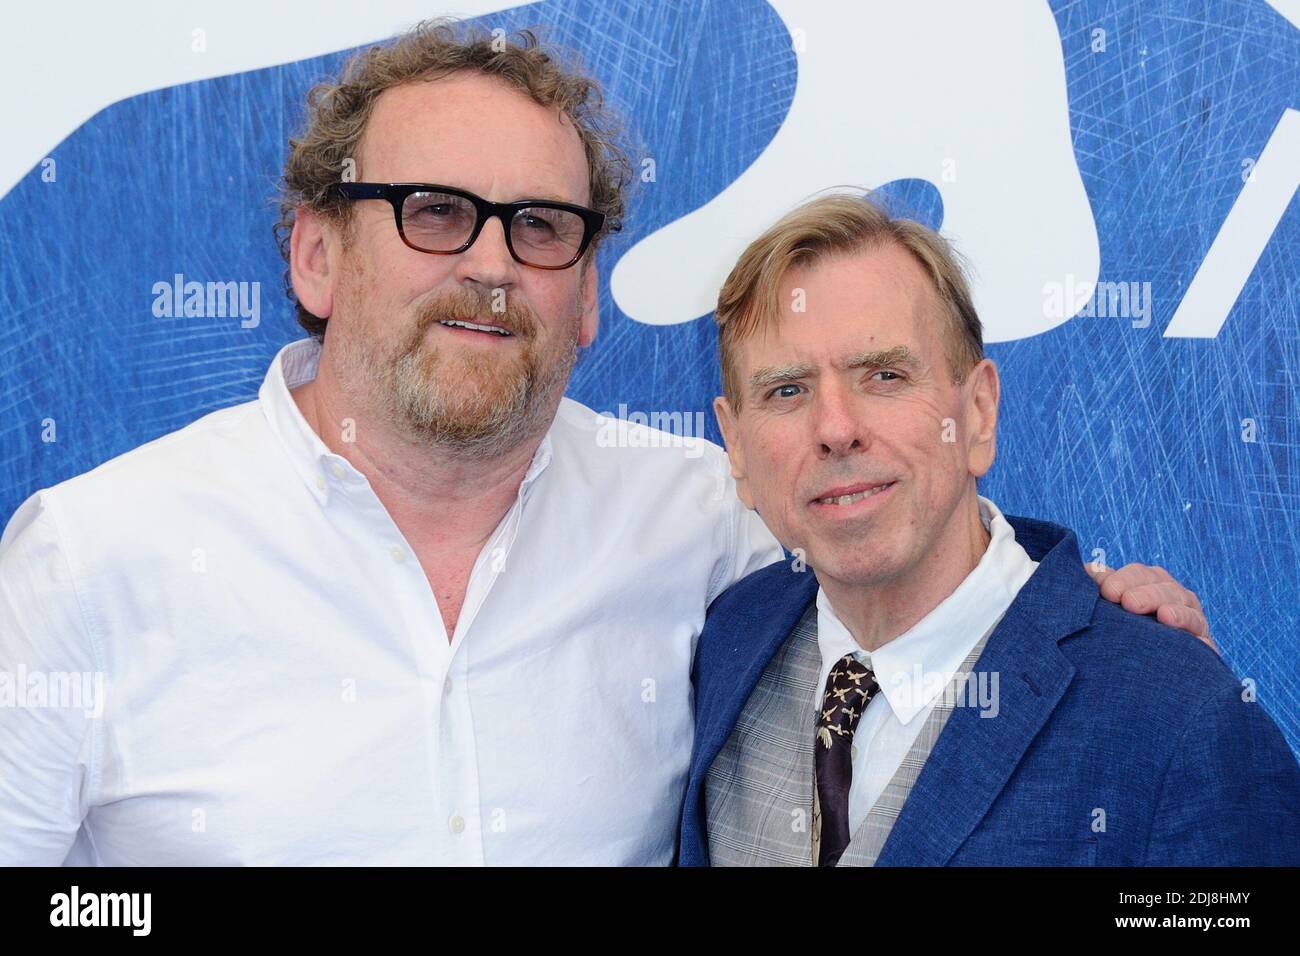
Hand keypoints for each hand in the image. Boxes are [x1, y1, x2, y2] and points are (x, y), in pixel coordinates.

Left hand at [1085, 562, 1216, 653]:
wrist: (1145, 675)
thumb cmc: (1119, 632)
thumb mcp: (1108, 609)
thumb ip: (1100, 588)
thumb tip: (1084, 571)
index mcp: (1149, 584)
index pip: (1139, 574)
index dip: (1123, 579)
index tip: (1107, 591)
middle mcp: (1172, 597)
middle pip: (1163, 587)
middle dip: (1146, 593)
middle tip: (1128, 602)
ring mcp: (1191, 618)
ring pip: (1185, 607)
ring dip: (1175, 611)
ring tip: (1163, 616)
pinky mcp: (1203, 645)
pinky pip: (1202, 637)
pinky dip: (1193, 632)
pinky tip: (1184, 633)